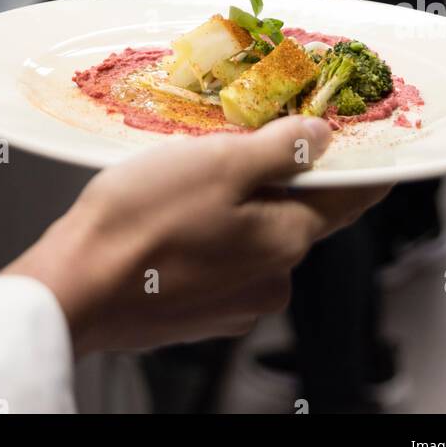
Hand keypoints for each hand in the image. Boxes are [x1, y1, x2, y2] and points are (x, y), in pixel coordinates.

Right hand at [5, 118, 387, 354]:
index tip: (370, 139)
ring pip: (256, 235)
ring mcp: (237, 301)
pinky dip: (212, 231)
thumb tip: (324, 137)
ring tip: (193, 172)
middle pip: (297, 213)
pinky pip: (224, 259)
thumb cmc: (142, 221)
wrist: (75, 289)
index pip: (349, 197)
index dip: (361, 163)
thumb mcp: (218, 163)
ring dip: (239, 203)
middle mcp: (273, 279)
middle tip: (247, 135)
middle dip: (281, 175)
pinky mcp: (202, 311)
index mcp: (287, 239)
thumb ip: (280, 149)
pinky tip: (174, 212)